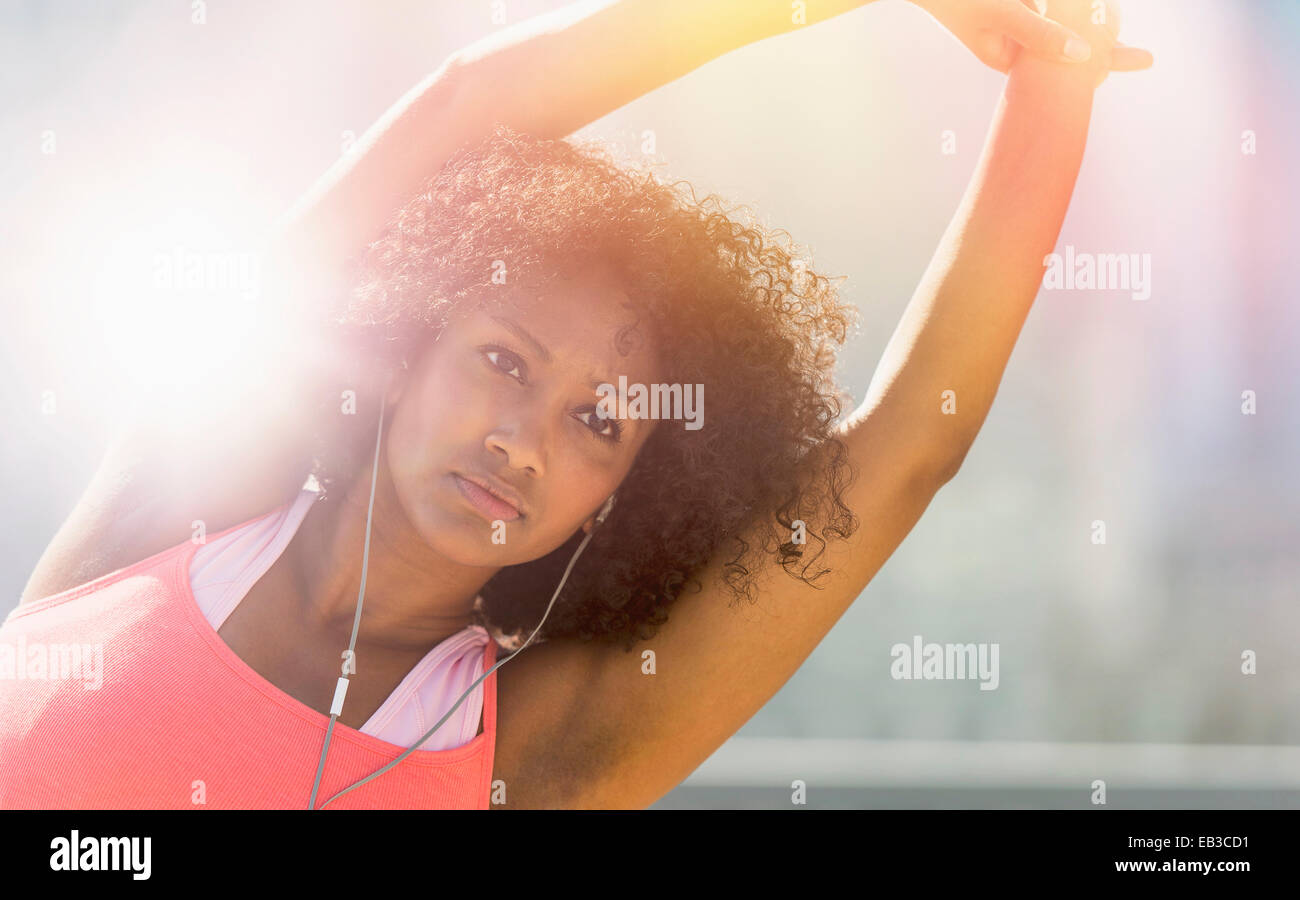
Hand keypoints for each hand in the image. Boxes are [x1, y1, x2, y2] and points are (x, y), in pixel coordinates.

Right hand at [907, 0, 1151, 77]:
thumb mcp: (1003, 13)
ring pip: (1062, 21)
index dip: (1103, 61)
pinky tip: (1091, 10)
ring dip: (1087, 18)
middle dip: (1102, 43)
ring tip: (1115, 22)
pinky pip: (1051, 10)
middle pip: (1067, 45)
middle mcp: (1012, 43)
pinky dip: (1070, 10)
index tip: (1139, 60)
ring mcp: (1012, 23)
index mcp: (1009, 57)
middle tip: (1144, 58)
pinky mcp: (1013, 7)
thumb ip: (1041, 34)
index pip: (1065, 63)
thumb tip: (1084, 57)